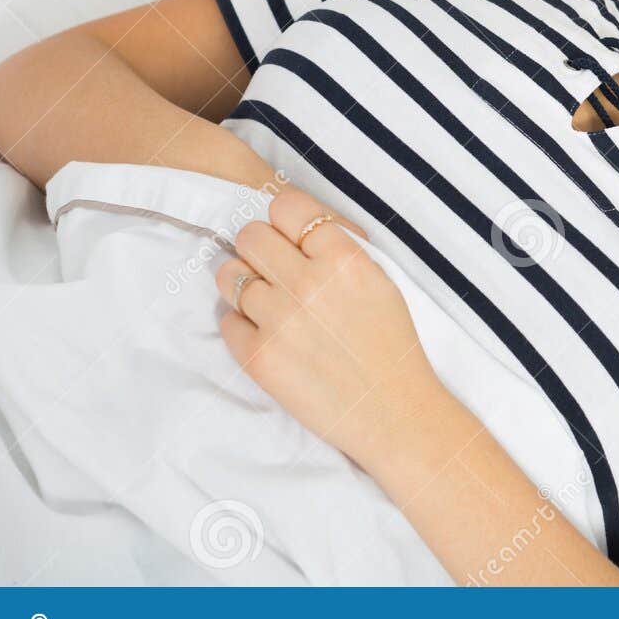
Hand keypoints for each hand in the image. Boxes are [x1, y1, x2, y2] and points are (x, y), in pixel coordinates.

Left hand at [214, 186, 440, 464]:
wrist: (393, 412)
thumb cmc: (392, 346)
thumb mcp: (380, 281)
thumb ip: (340, 250)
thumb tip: (298, 230)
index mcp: (344, 259)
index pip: (287, 207)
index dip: (284, 220)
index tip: (288, 235)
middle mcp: (307, 283)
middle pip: (250, 235)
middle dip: (258, 247)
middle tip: (271, 267)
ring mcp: (278, 320)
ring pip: (230, 275)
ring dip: (244, 284)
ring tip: (267, 302)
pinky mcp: (258, 357)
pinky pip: (225, 320)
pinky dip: (240, 324)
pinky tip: (267, 333)